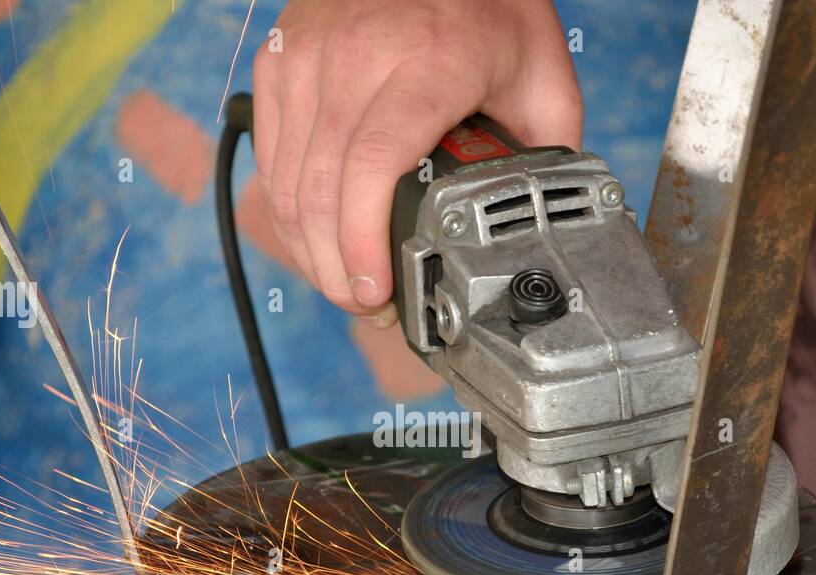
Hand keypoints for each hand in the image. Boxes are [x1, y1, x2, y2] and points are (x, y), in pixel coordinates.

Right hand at [248, 0, 582, 320]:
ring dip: (308, 248)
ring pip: (286, 181)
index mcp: (428, 62)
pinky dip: (288, 207)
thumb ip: (545, 149)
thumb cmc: (487, 1)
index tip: (374, 291)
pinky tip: (316, 235)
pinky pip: (270, 155)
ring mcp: (307, 54)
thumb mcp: (542, 71)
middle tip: (365, 302)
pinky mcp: (279, 58)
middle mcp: (356, 55)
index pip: (371, 167)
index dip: (362, 244)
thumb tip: (544, 221)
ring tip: (342, 280)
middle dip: (336, 267)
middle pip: (322, 190)